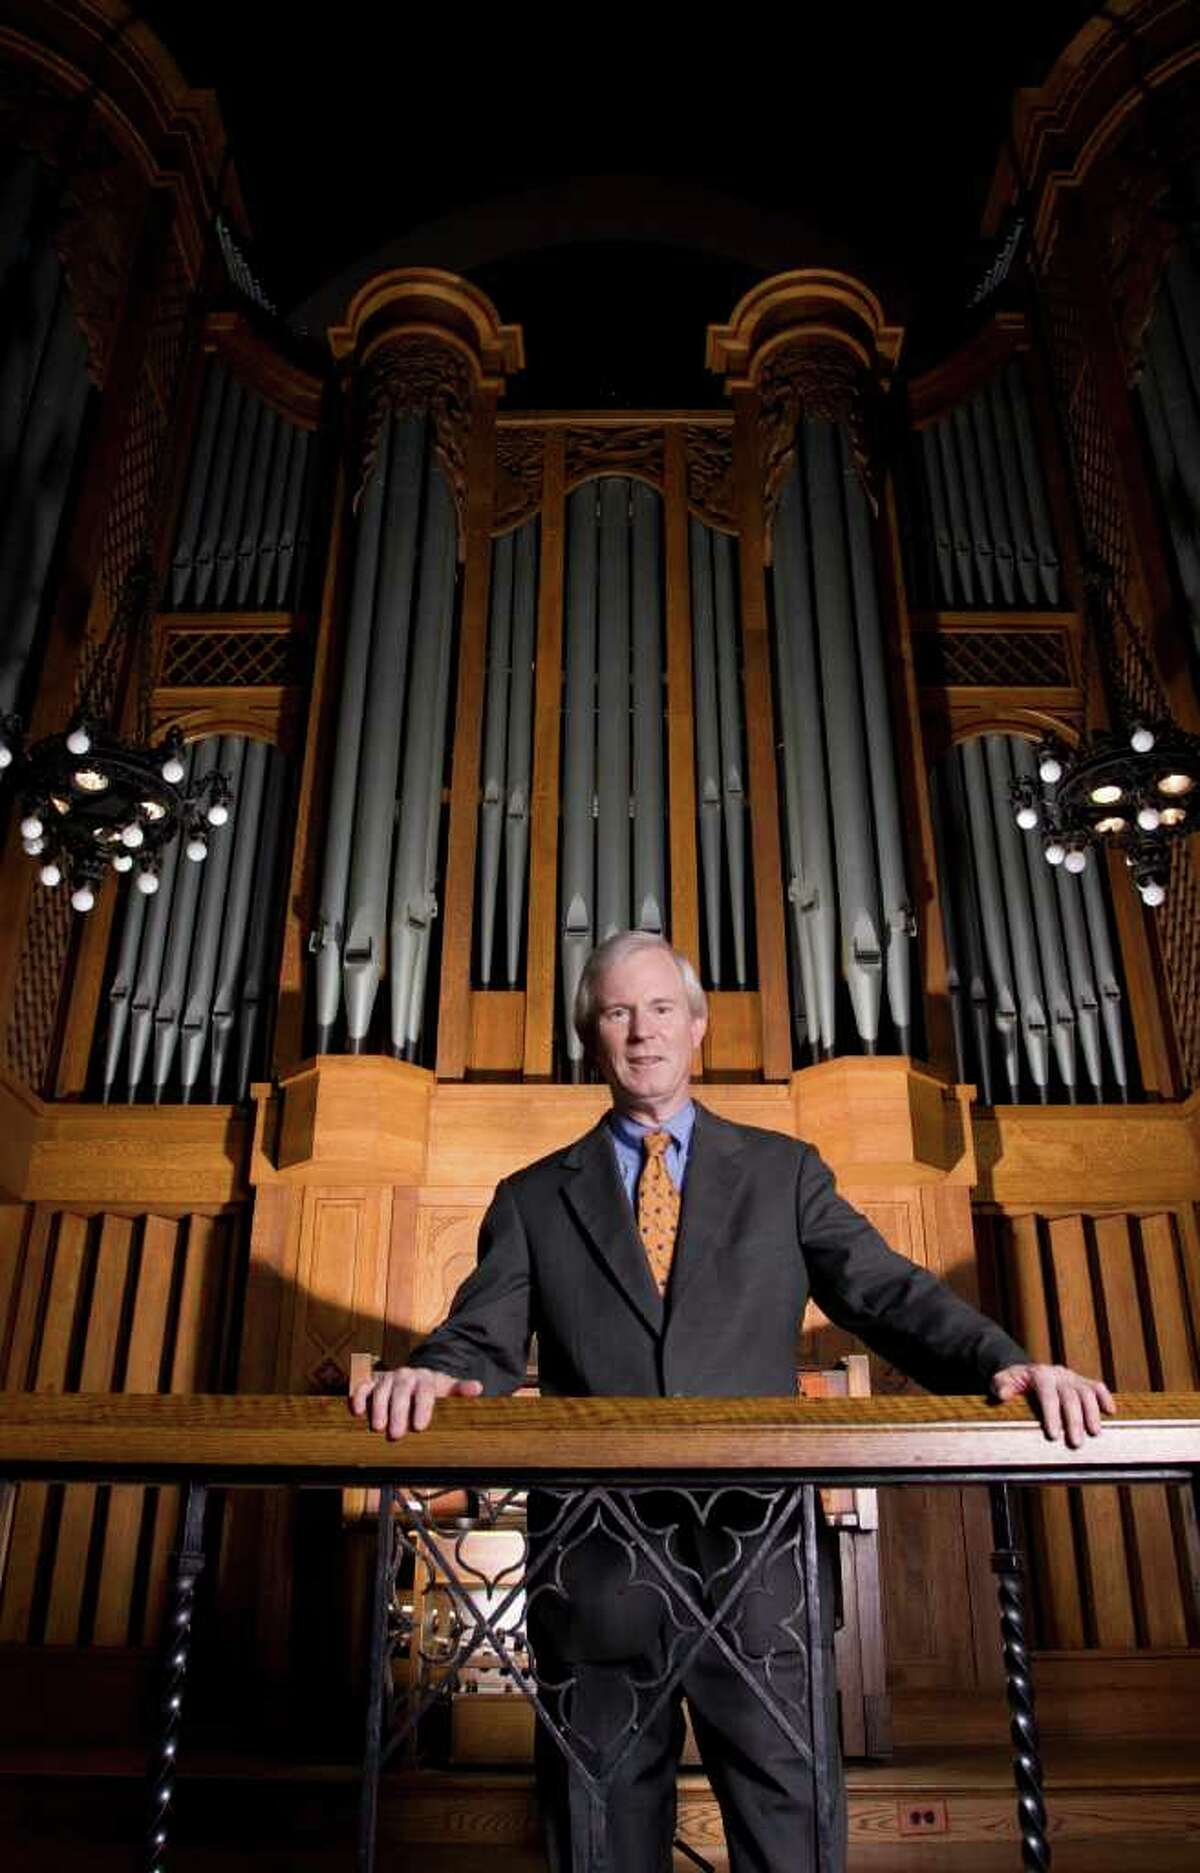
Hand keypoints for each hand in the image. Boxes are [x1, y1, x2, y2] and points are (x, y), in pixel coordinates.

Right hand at [350, 1365, 482, 1438]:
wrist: (411, 1377)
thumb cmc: (430, 1390)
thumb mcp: (446, 1389)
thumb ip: (460, 1390)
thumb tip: (477, 1388)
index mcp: (425, 1378)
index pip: (425, 1391)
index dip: (422, 1407)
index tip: (420, 1427)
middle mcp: (405, 1375)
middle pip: (401, 1392)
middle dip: (398, 1412)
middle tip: (397, 1434)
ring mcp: (386, 1378)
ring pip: (381, 1389)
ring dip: (378, 1407)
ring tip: (378, 1427)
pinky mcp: (370, 1381)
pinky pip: (362, 1386)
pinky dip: (358, 1396)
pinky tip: (357, 1411)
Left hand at [990, 1362, 1114, 1447]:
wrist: (1027, 1371)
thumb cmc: (1015, 1381)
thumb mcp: (1002, 1380)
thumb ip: (1001, 1386)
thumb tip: (1002, 1394)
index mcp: (1040, 1374)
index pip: (1048, 1395)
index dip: (1051, 1415)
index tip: (1053, 1434)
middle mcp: (1059, 1374)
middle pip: (1070, 1396)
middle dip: (1074, 1421)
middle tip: (1076, 1443)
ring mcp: (1073, 1377)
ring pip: (1087, 1392)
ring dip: (1092, 1413)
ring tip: (1095, 1433)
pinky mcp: (1083, 1382)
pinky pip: (1098, 1386)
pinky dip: (1105, 1397)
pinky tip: (1110, 1412)